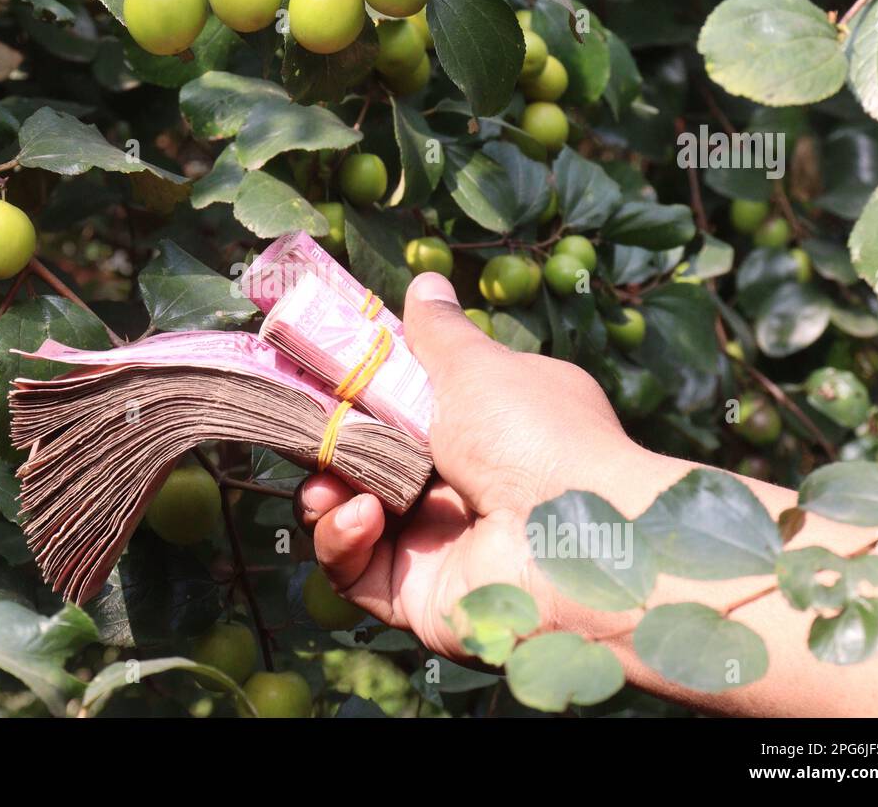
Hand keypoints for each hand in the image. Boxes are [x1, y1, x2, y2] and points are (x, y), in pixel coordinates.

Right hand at [297, 271, 643, 660]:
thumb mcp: (478, 367)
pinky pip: (355, 570)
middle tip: (303, 430)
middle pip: (366, 465)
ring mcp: (435, 544)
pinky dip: (343, 541)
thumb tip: (425, 282)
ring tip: (329, 484)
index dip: (355, 395)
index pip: (403, 410)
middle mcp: (458, 486)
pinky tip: (360, 518)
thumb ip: (438, 333)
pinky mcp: (414, 596)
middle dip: (328, 448)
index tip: (314, 376)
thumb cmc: (534, 436)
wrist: (574, 540)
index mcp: (481, 429)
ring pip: (349, 519)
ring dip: (326, 495)